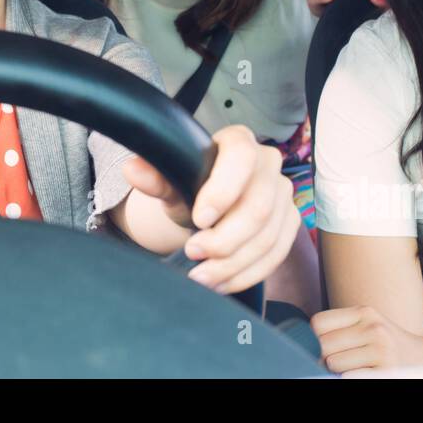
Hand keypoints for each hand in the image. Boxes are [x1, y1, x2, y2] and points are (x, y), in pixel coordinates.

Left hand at [123, 124, 300, 294]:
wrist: (205, 205)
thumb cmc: (189, 187)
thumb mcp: (170, 181)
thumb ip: (155, 178)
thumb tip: (133, 170)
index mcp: (239, 141)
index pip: (241, 158)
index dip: (222, 191)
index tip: (199, 219)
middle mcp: (268, 164)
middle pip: (258, 208)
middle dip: (225, 239)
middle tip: (193, 253)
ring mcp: (283, 195)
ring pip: (268, 237)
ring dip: (232, 264)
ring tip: (202, 276)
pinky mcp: (289, 223)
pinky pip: (275, 255)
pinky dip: (246, 274)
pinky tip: (221, 282)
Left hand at [311, 305, 422, 373]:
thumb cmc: (389, 344)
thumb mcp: (368, 325)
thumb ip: (341, 327)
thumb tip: (305, 341)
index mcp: (365, 312)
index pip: (318, 322)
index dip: (313, 338)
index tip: (322, 347)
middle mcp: (374, 328)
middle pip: (322, 344)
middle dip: (323, 356)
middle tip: (338, 360)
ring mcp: (381, 351)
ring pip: (332, 363)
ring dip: (336, 370)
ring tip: (353, 367)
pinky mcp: (386, 372)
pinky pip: (348, 377)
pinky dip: (348, 377)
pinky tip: (361, 373)